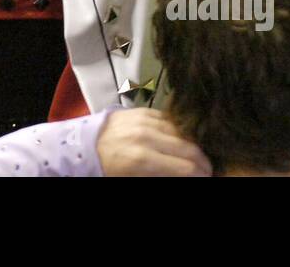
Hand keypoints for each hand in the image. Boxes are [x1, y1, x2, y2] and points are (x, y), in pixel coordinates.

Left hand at [97, 107, 211, 176]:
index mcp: (142, 160)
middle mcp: (145, 136)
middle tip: (208, 170)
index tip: (207, 178)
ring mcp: (143, 120)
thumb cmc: (107, 170)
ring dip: (192, 144)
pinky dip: (177, 130)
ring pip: (181, 131)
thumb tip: (185, 174)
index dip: (201, 175)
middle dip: (202, 162)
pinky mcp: (141, 111)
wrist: (82, 146)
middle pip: (188, 148)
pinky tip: (182, 139)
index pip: (186, 168)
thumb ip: (161, 175)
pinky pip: (168, 119)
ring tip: (197, 155)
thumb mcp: (132, 179)